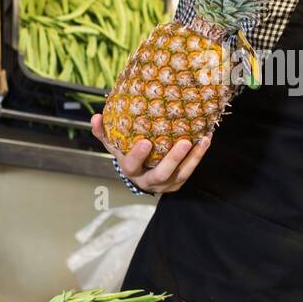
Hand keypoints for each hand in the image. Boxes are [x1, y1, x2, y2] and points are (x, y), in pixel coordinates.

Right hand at [91, 114, 210, 194]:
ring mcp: (165, 185)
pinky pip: (190, 170)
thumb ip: (103, 132)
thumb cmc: (127, 155)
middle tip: (185, 141)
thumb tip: (96, 116)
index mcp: (131, 171)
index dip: (138, 156)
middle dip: (173, 159)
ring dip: (194, 157)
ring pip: (181, 174)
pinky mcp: (178, 183)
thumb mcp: (114, 145)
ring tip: (203, 139)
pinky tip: (206, 139)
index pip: (132, 166)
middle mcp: (148, 181)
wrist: (141, 176)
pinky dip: (199, 155)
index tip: (145, 142)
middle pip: (161, 174)